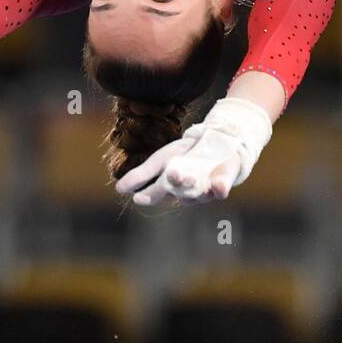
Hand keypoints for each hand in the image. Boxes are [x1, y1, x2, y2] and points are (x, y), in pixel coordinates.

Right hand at [115, 131, 243, 205]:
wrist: (215, 144)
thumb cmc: (185, 155)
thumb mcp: (161, 160)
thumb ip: (143, 175)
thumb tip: (118, 189)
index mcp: (169, 188)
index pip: (157, 194)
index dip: (150, 196)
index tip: (138, 199)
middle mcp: (187, 193)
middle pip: (179, 193)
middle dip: (174, 186)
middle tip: (172, 176)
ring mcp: (205, 190)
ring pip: (198, 195)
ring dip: (194, 188)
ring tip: (189, 177)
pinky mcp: (223, 185)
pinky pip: (221, 190)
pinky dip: (218, 188)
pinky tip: (216, 184)